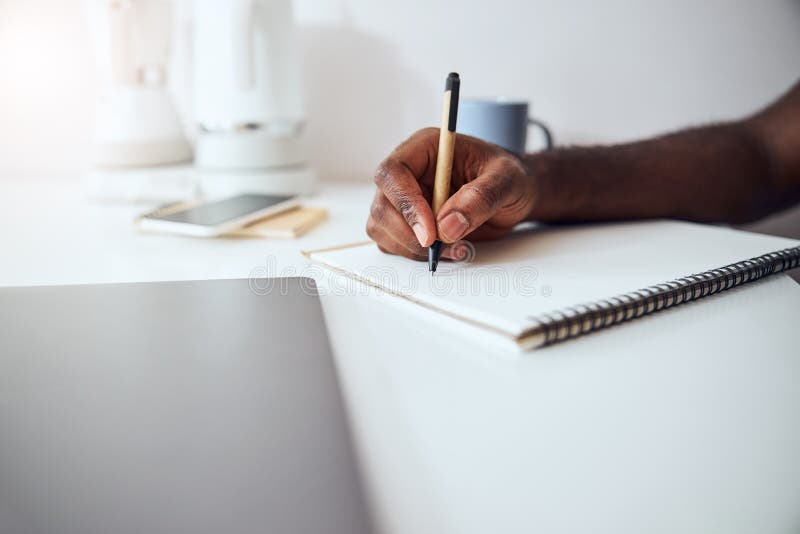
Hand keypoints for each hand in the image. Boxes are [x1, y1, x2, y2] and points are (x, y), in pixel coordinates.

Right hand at [366, 127, 536, 259]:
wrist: (514, 195)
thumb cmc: (509, 177)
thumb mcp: (507, 180)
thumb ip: (481, 198)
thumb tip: (448, 226)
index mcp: (426, 148)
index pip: (393, 172)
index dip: (406, 204)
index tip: (430, 232)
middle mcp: (409, 172)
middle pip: (382, 205)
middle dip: (409, 233)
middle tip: (443, 246)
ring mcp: (404, 198)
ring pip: (382, 228)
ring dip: (413, 247)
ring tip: (454, 247)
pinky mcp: (407, 222)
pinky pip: (393, 243)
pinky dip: (415, 254)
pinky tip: (446, 250)